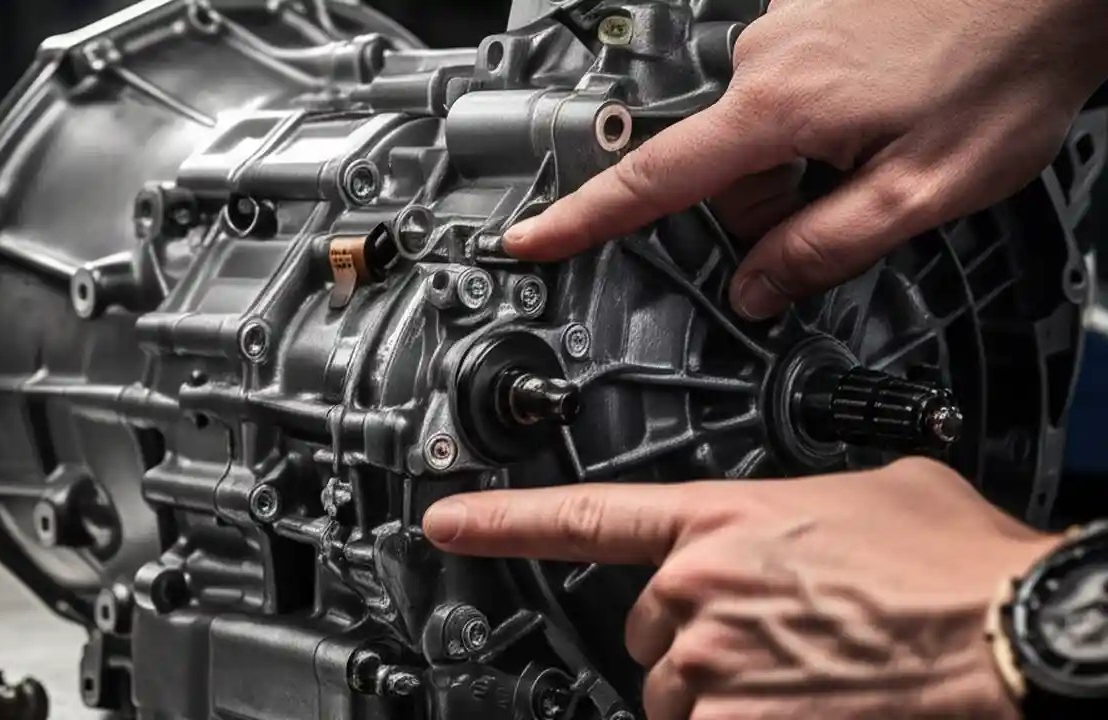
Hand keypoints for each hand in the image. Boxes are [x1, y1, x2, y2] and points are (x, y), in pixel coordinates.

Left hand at [422, 458, 1059, 718]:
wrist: (1000, 628)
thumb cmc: (947, 563)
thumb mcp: (865, 489)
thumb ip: (796, 501)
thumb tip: (794, 519)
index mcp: (721, 519)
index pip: (583, 517)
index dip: (501, 521)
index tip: (447, 523)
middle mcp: (701, 589)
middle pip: (646, 627)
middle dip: (686, 636)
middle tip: (761, 633)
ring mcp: (715, 663)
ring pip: (672, 692)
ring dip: (713, 690)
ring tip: (790, 671)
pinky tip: (794, 699)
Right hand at [504, 0, 1107, 319]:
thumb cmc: (1011, 59)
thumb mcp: (924, 190)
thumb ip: (826, 250)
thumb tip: (760, 290)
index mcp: (779, 108)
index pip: (653, 183)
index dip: (583, 220)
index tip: (530, 238)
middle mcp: (767, 57)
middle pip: (724, 169)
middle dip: (773, 205)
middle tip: (858, 201)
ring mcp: (789, 24)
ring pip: (764, 131)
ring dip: (809, 158)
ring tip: (892, 141)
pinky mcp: (816, 9)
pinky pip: (793, 86)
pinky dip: (828, 114)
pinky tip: (892, 102)